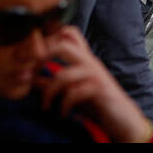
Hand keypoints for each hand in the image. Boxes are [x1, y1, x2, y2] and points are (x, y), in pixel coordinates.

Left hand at [36, 26, 152, 142]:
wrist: (123, 118)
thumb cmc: (97, 103)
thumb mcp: (70, 91)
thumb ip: (52, 83)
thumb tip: (30, 78)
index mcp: (83, 59)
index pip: (68, 33)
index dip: (47, 39)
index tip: (30, 56)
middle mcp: (90, 62)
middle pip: (64, 44)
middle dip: (43, 56)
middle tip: (31, 73)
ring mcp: (95, 75)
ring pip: (64, 74)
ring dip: (49, 92)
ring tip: (45, 106)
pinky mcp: (100, 90)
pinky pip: (74, 93)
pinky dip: (63, 105)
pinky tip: (62, 113)